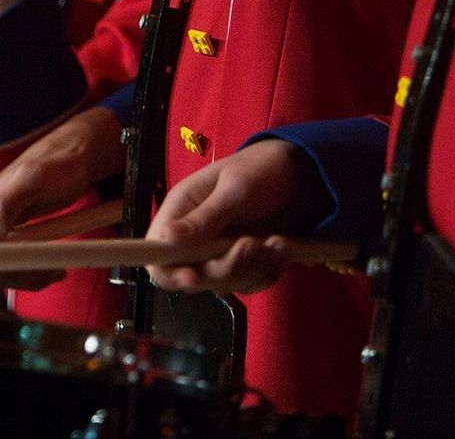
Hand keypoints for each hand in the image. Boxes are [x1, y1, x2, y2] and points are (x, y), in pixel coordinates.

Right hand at [0, 106, 123, 286]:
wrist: (71, 159)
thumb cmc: (55, 164)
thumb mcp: (32, 179)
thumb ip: (5, 204)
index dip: (4, 270)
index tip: (34, 265)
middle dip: (23, 274)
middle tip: (54, 267)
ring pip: (4, 274)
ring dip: (31, 275)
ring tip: (57, 266)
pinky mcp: (9, 239)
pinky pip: (14, 268)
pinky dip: (34, 272)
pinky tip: (54, 266)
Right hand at [145, 139, 307, 294]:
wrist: (296, 173)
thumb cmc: (258, 170)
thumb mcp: (234, 190)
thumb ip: (204, 217)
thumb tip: (166, 236)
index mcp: (181, 212)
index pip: (158, 255)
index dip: (169, 272)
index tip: (192, 276)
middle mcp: (195, 238)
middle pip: (195, 276)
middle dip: (226, 267)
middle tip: (253, 243)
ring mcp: (219, 253)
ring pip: (225, 283)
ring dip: (253, 268)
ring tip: (276, 241)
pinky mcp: (242, 263)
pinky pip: (250, 283)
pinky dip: (268, 271)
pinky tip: (281, 247)